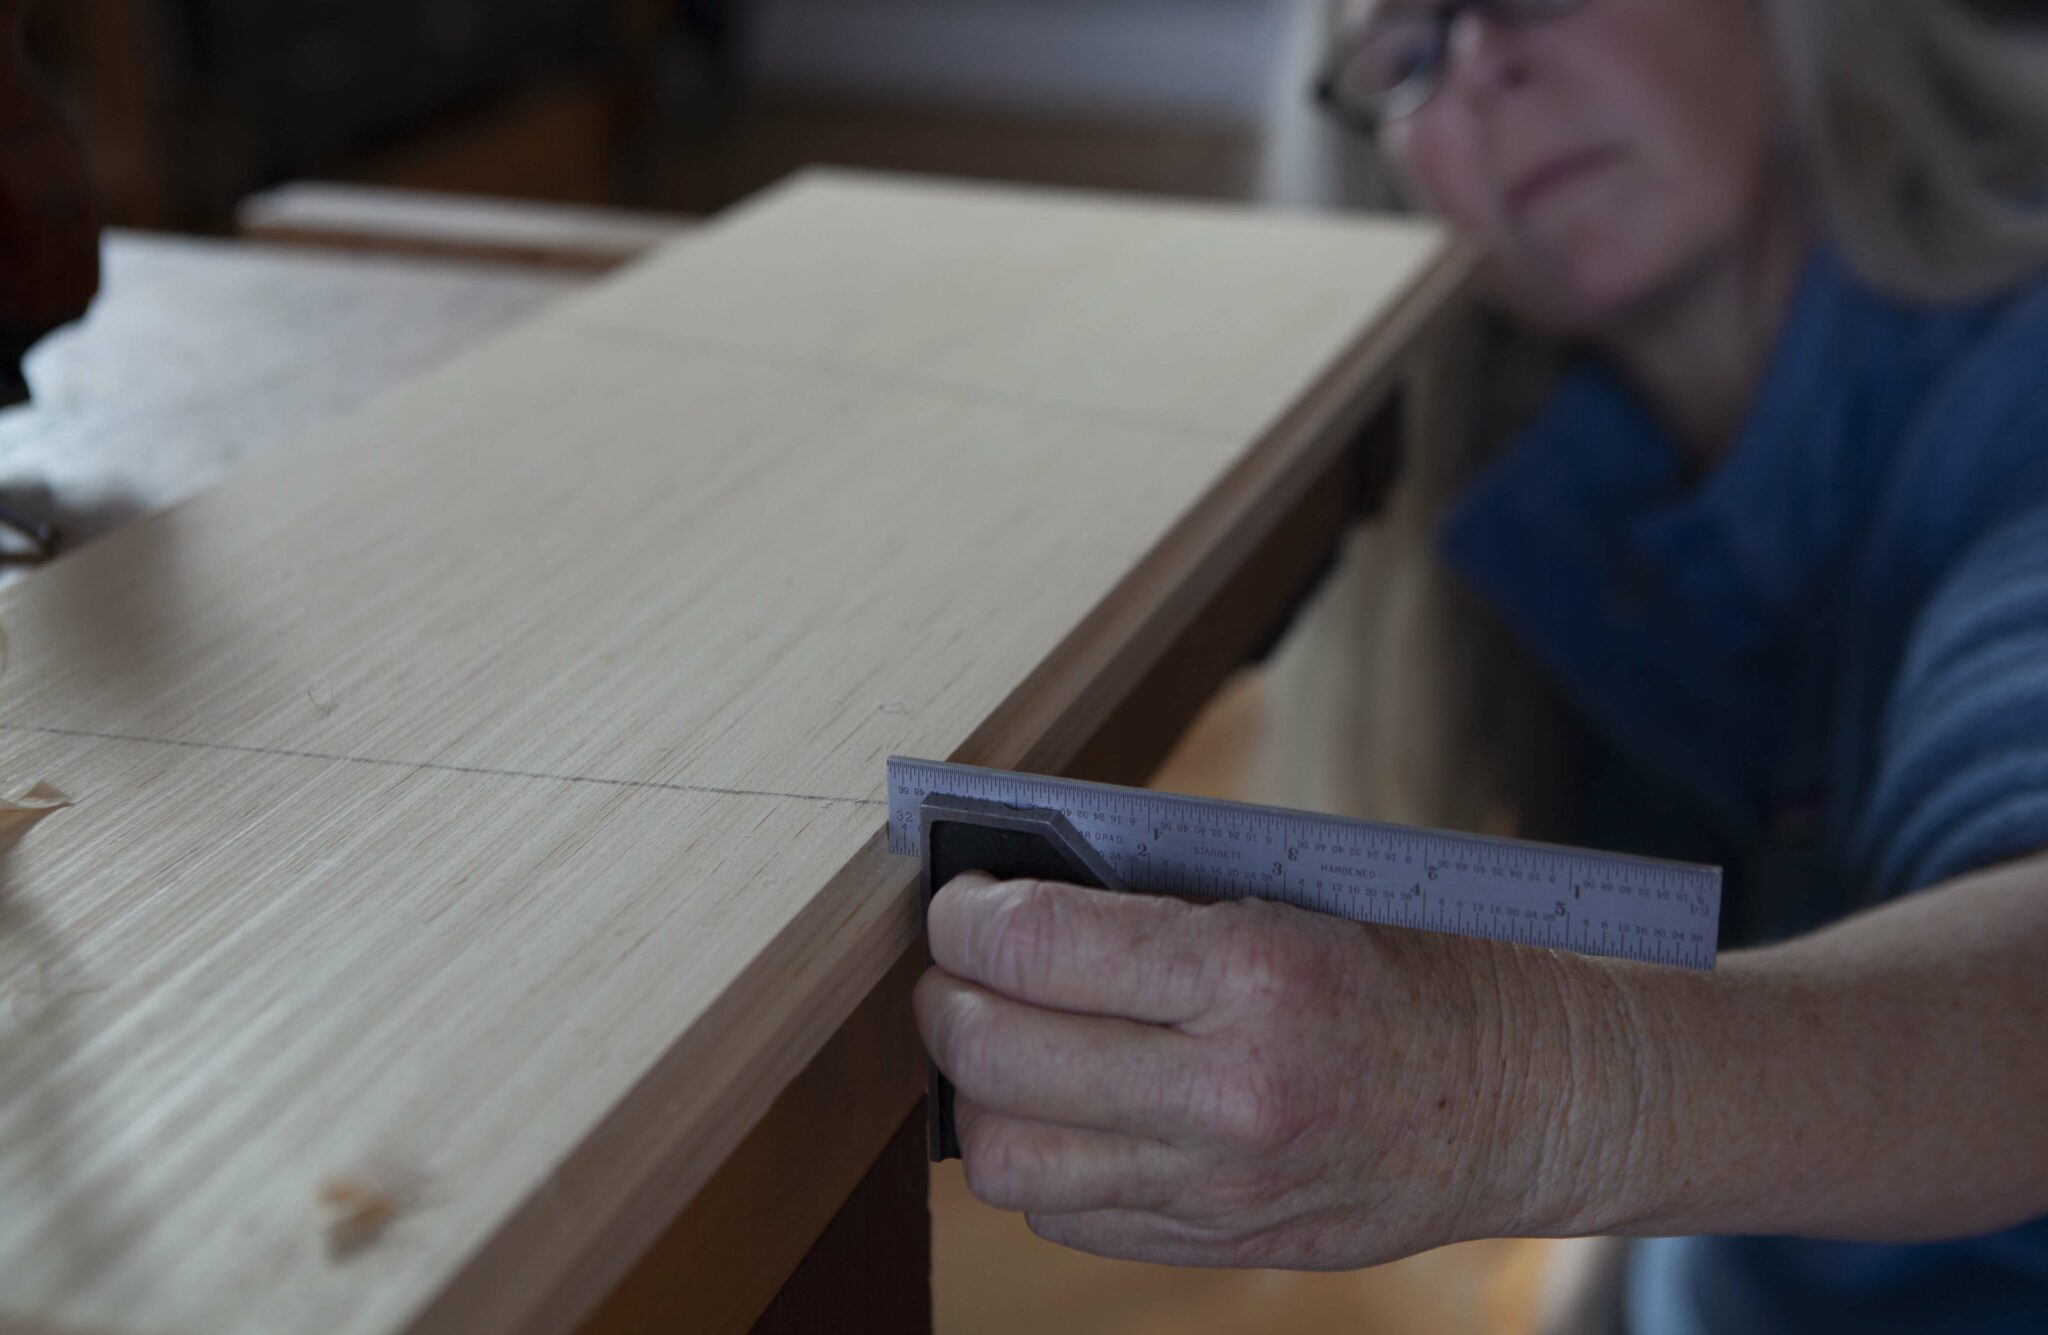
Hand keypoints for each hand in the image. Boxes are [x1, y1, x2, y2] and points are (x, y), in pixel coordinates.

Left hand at [914, 871, 1604, 1268]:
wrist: (1525, 1100)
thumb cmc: (1410, 970)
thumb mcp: (1291, 899)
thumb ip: (1150, 912)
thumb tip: (1012, 905)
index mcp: (1255, 976)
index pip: (1036, 948)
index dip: (965, 915)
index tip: (960, 900)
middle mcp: (1229, 1093)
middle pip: (998, 1057)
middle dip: (947, 997)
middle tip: (956, 964)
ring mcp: (1220, 1188)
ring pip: (1009, 1158)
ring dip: (976, 1091)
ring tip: (996, 1039)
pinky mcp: (1216, 1246)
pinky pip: (1063, 1215)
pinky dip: (1035, 1158)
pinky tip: (1058, 1107)